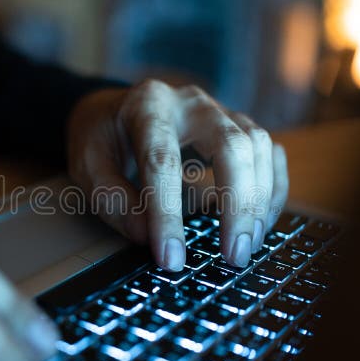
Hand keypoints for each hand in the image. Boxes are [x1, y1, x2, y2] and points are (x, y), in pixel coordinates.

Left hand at [67, 79, 288, 270]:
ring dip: (260, 200)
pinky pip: (269, 153)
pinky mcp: (239, 126)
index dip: (167, 213)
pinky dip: (272, 189)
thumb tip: (145, 235)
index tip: (171, 258)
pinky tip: (261, 223)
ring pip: (257, 146)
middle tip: (234, 255)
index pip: (162, 160)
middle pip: (230, 144)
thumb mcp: (87, 164)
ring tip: (247, 246)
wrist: (117, 109)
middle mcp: (191, 102)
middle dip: (237, 204)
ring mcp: (220, 111)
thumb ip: (110, 198)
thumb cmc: (103, 139)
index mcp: (147, 105)